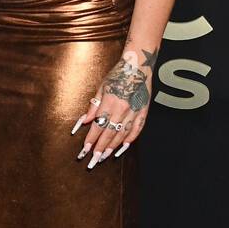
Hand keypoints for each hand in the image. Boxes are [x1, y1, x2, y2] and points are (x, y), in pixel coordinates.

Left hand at [70, 47, 155, 167]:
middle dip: (100, 148)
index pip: (98, 126)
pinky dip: (130, 140)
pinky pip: (136, 130)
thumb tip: (85, 122)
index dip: (91, 139)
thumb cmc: (117, 75)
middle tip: (93, 160)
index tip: (84, 150)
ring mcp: (135, 112)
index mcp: (110, 102)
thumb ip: (93, 107)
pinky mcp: (143, 112)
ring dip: (112, 147)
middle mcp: (123, 109)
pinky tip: (123, 148)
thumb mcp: (101, 88)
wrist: (138, 67)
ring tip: (104, 157)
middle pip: (109, 134)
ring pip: (122, 135)